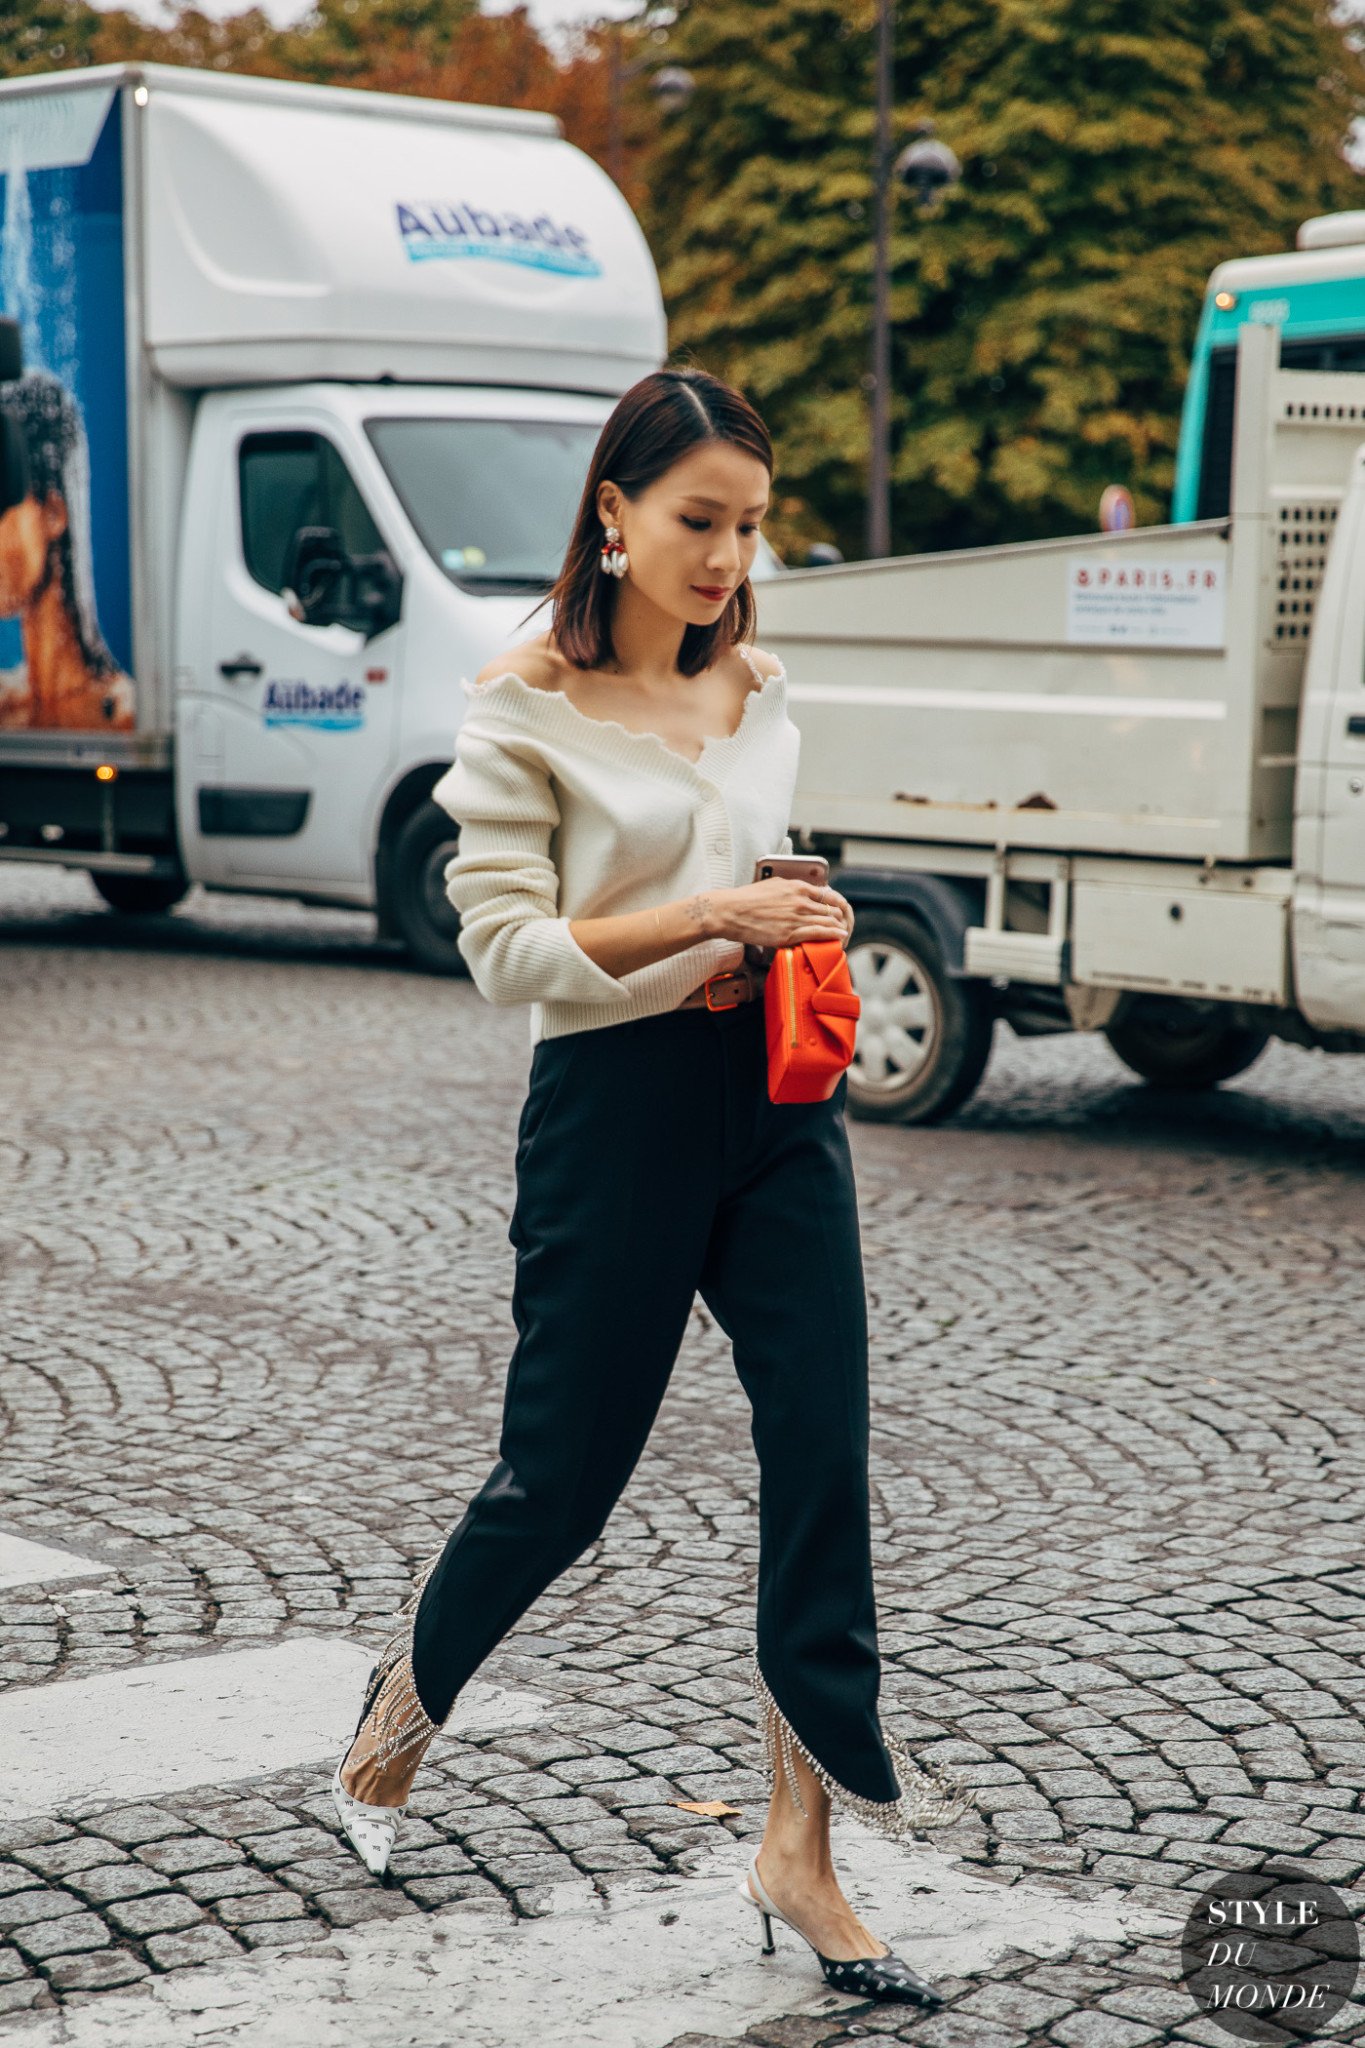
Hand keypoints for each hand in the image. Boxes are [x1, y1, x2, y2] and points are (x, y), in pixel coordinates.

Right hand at [708, 878, 849, 949]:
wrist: (728, 911)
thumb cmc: (746, 899)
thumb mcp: (773, 884)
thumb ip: (791, 888)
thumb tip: (802, 893)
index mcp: (797, 887)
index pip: (830, 895)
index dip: (839, 906)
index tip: (839, 913)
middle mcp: (800, 900)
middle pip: (833, 910)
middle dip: (841, 920)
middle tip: (843, 928)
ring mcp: (796, 916)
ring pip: (830, 922)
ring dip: (839, 930)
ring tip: (842, 937)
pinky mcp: (789, 933)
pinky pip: (820, 933)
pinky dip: (833, 935)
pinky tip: (839, 938)